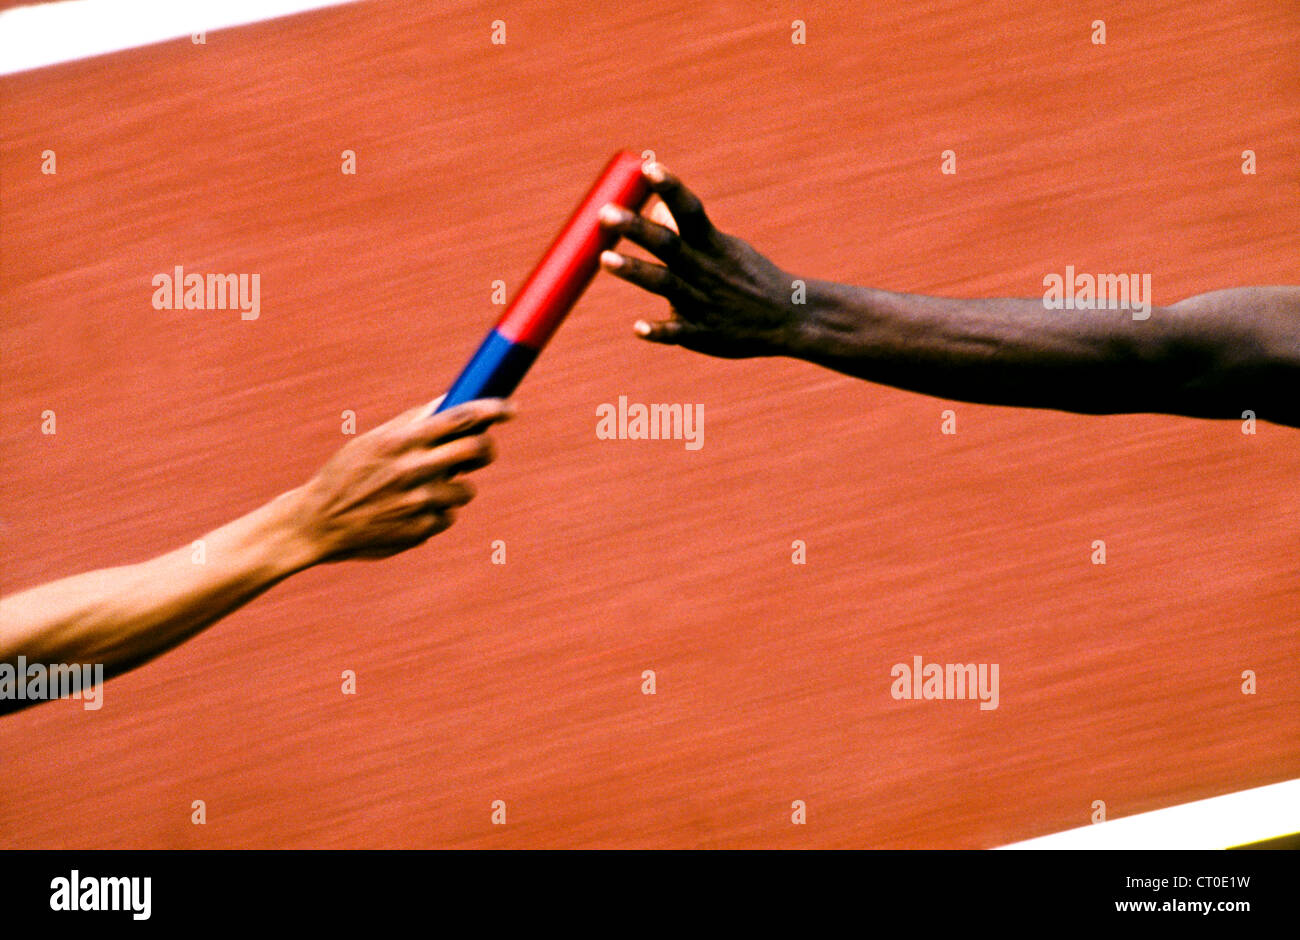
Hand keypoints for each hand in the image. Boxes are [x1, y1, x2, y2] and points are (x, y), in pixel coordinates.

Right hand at [285, 398, 512, 562]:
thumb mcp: (372, 441)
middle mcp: (414, 469)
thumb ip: (412, 424)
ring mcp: (419, 503)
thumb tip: (450, 401)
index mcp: (401, 440)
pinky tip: (406, 514)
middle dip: (485, 449)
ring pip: (467, 490)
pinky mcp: (421, 531)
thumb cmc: (346, 475)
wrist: (316, 524)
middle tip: (480, 451)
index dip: (493, 410)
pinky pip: (447, 517)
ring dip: (455, 488)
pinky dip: (434, 514)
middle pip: (477, 449)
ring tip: (422, 490)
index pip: (461, 417)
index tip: (511, 409)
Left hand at [598, 163, 801, 357]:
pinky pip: (679, 332)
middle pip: (668, 244)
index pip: (689, 210)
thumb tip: (653, 209)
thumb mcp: (724, 248)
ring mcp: (704, 302)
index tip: (648, 168)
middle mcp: (706, 270)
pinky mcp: (703, 334)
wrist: (790, 318)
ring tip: (605, 258)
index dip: (669, 188)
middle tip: (605, 213)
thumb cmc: (749, 278)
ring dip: (636, 271)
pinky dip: (659, 330)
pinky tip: (638, 328)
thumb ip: (687, 231)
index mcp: (713, 244)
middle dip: (636, 228)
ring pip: (666, 284)